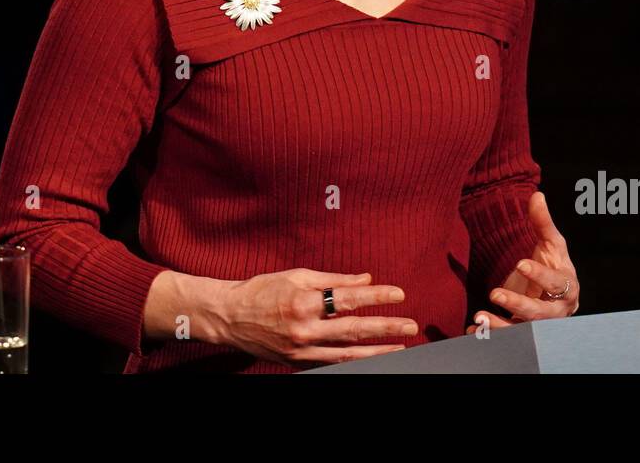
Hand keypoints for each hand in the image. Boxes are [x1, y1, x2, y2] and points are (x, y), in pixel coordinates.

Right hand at [214, 269, 418, 367]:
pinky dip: (353, 363)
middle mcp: (304, 328)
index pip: (348, 299)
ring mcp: (301, 350)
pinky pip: (331, 364)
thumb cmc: (262, 290)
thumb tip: (365, 279)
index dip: (376, 297)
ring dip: (377, 352)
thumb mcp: (296, 275)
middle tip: (410, 325)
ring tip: (400, 349)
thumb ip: (333, 279)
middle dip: (386, 328)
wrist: (229, 317)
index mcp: (304, 300)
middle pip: (353, 330)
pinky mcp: (297, 363)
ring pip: (347, 354)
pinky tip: (371, 359)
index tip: (398, 294)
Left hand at [465, 191, 578, 334]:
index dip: (540, 274)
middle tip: (495, 293)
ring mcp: (540, 325)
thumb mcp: (551, 244)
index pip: (555, 282)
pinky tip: (472, 329)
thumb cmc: (554, 266)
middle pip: (540, 312)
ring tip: (479, 317)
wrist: (556, 296)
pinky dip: (490, 334)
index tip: (520, 263)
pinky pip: (509, 337)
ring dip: (501, 326)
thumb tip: (537, 195)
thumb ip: (543, 223)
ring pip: (523, 330)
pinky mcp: (524, 333)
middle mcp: (556, 309)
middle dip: (518, 303)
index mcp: (566, 285)